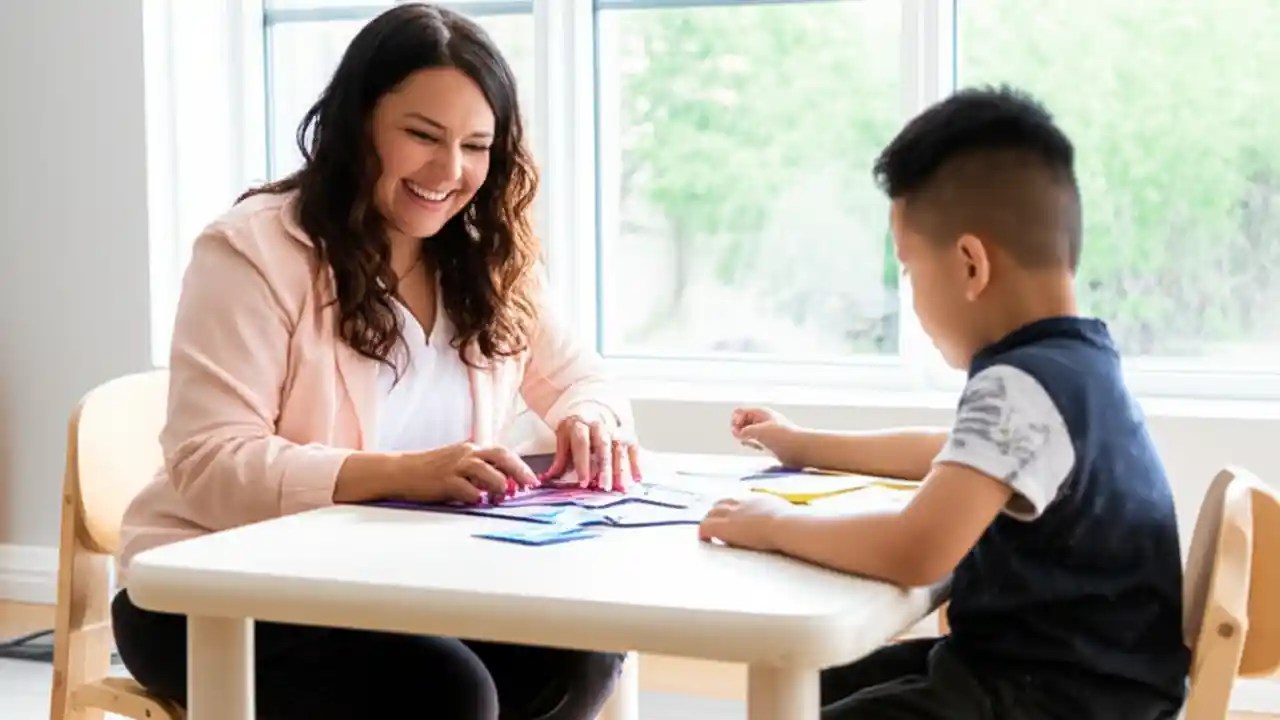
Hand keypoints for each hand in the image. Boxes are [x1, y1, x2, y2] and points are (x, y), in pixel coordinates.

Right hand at [396, 442, 539, 504]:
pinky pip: (464, 488)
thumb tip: (504, 483)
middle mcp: (465, 454)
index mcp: (471, 449)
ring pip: (484, 469)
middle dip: (518, 470)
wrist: (401, 471)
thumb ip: (480, 470)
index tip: (532, 479)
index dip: (519, 465)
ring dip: (499, 482)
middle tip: (530, 484)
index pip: (501, 452)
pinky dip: (475, 495)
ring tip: (506, 493)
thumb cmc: (431, 470)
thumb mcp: (458, 463)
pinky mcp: (443, 481)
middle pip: (499, 456)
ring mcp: (454, 466)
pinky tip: (480, 501)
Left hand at [543, 411, 641, 491]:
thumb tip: (549, 477)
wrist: (591, 406)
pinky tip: (636, 478)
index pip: (582, 444)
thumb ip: (560, 458)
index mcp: (581, 425)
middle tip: (604, 487)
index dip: (583, 463)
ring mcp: (616, 429)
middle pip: (603, 447)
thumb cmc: (576, 426)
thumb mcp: (563, 436)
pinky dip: (636, 464)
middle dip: (604, 468)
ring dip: (621, 469)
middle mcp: (600, 426)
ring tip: (620, 487)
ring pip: (619, 449)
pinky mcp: (628, 434)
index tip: (583, 481)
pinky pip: (633, 449)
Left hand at [698, 495, 794, 550]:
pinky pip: (705, 526)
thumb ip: (788, 516)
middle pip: (722, 503)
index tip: (734, 516)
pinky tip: (705, 541)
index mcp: (760, 499)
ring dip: (709, 522)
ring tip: (709, 535)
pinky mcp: (724, 526)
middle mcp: (743, 503)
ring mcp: (732, 514)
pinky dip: (703, 533)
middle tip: (717, 524)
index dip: (734, 508)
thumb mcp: (791, 515)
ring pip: (711, 513)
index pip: (741, 500)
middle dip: (718, 512)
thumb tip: (802, 522)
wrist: (785, 525)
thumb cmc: (795, 524)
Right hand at [730, 407, 802, 465]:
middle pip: (741, 422)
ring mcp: (765, 431)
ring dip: (745, 438)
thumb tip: (736, 433)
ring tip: (754, 443)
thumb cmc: (782, 437)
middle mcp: (762, 420)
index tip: (741, 431)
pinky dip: (751, 444)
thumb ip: (743, 432)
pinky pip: (753, 441)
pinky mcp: (768, 443)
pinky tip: (757, 447)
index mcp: (760, 412)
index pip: (738, 412)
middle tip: (746, 438)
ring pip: (747, 433)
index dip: (735, 422)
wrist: (800, 448)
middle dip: (739, 430)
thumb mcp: (758, 431)